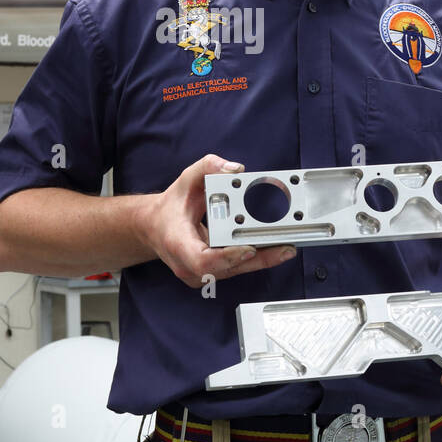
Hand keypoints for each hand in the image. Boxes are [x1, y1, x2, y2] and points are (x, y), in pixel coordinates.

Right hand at [138, 154, 296, 288]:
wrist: (155, 228)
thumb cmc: (170, 208)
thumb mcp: (185, 179)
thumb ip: (208, 167)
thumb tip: (234, 169)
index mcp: (178, 243)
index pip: (203, 260)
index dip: (228, 257)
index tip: (248, 249)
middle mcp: (188, 264)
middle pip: (228, 269)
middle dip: (258, 258)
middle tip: (284, 247)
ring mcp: (199, 274)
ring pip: (235, 271)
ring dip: (261, 261)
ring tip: (286, 248)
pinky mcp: (211, 274)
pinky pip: (235, 269)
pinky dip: (255, 260)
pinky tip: (275, 250)